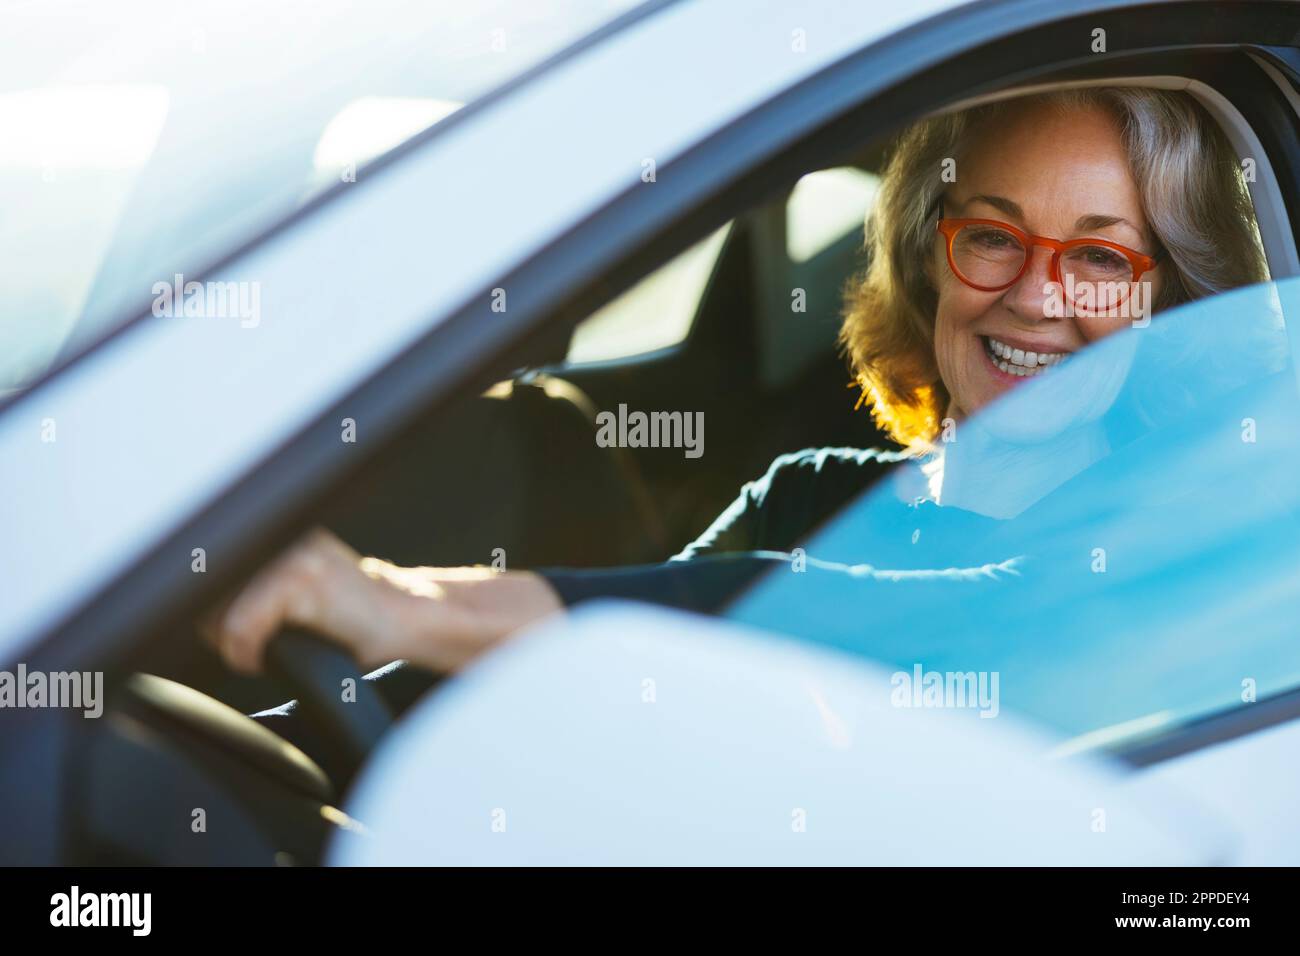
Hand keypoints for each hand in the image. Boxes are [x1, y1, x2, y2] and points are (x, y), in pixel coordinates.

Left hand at [202, 528, 562, 674]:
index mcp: (285, 537)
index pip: (218, 569)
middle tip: (245, 647)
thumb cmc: (356, 617)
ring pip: (222, 608)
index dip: (211, 608)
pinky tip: (261, 660)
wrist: (407, 619)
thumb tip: (204, 613)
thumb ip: (260, 591)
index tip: (222, 634)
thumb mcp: (303, 594)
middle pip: (212, 588)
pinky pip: (242, 625)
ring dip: (230, 641)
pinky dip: (245, 652)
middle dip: (217, 626)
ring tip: (255, 654)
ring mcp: (293, 557)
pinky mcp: (301, 583)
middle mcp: (286, 539)